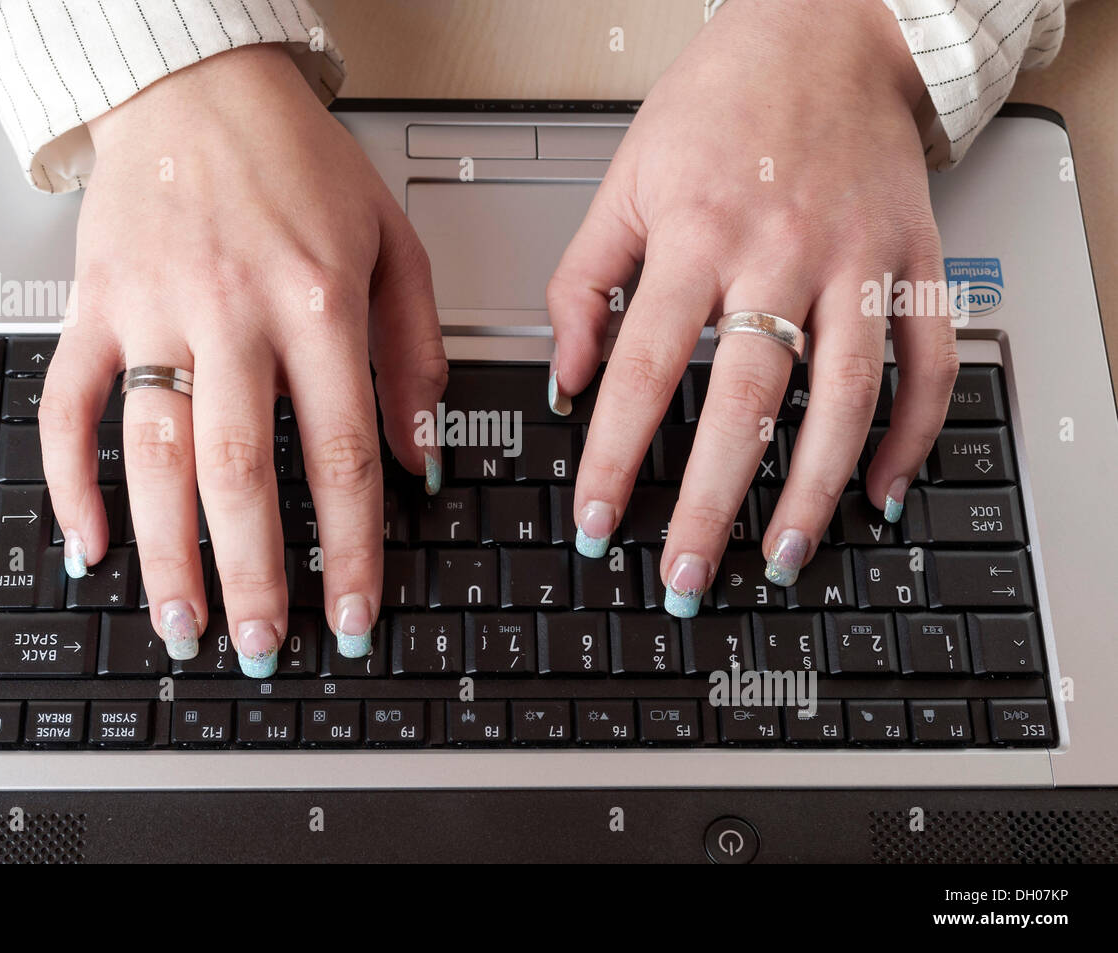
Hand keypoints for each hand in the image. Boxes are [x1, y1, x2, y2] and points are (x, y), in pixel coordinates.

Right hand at [40, 45, 445, 671]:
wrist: (198, 86)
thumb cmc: (300, 162)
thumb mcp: (394, 243)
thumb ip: (417, 351)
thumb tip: (423, 456)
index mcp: (319, 301)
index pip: (343, 452)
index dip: (352, 546)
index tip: (355, 610)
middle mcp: (234, 314)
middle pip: (242, 470)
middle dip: (255, 573)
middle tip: (267, 644)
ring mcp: (154, 313)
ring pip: (155, 452)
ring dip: (168, 549)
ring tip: (185, 623)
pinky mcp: (94, 306)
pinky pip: (69, 403)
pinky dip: (73, 478)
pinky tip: (91, 541)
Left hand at [547, 0, 957, 612]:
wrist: (828, 32)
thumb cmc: (721, 106)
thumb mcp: (625, 179)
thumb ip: (583, 282)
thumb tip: (567, 381)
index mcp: (698, 232)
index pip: (645, 367)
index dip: (616, 455)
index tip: (598, 521)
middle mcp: (782, 250)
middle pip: (746, 400)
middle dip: (713, 503)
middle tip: (687, 575)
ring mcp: (859, 260)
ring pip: (845, 397)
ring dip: (814, 490)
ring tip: (783, 558)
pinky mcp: (915, 262)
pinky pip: (928, 363)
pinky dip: (911, 435)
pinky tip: (878, 492)